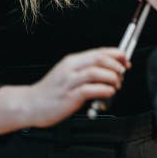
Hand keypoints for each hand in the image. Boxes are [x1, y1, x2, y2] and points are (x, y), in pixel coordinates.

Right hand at [0, 47, 129, 134]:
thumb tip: (111, 68)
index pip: (99, 52)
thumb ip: (86, 70)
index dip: (116, 55)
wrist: (30, 105)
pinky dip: (104, 90)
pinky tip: (109, 93)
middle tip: (122, 74)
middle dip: (116, 65)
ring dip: (111, 78)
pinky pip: (90, 90)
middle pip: (99, 59)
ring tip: (116, 85)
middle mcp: (71, 69)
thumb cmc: (52, 91)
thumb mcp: (69, 74)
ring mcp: (69, 82)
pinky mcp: (68, 97)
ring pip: (96, 72)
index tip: (126, 61)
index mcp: (72, 61)